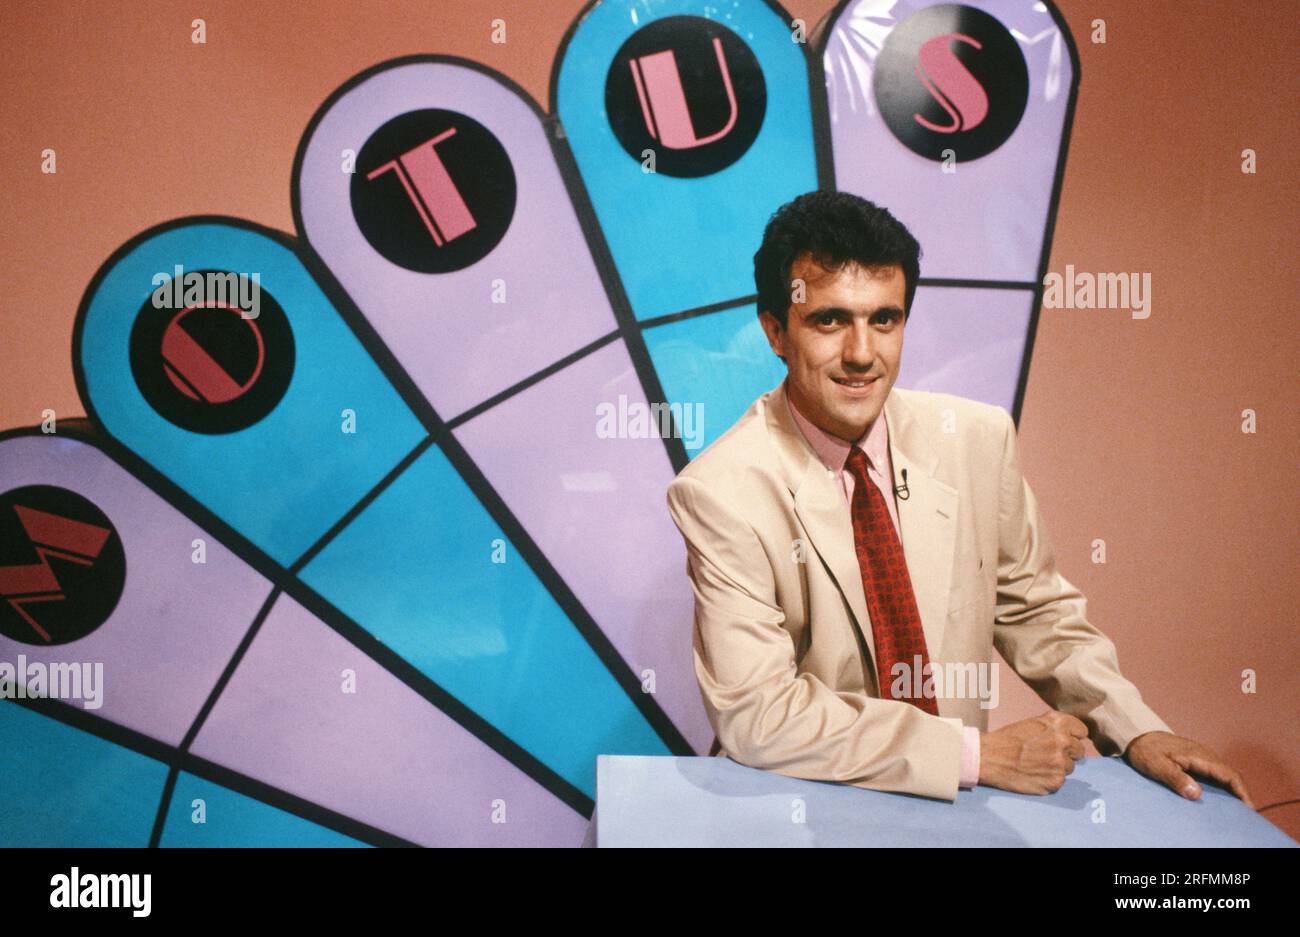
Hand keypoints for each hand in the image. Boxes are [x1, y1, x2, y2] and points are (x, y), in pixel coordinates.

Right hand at [979, 710, 1087, 794]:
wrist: (988, 757)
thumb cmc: (1007, 739)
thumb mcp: (1033, 723)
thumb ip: (1055, 727)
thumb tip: (1073, 736)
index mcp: (1058, 722)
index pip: (1082, 732)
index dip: (1072, 737)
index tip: (1064, 741)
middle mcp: (1063, 740)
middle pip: (1079, 751)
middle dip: (1067, 753)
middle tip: (1047, 755)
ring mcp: (1061, 762)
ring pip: (1070, 767)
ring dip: (1058, 767)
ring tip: (1037, 764)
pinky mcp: (1056, 780)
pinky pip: (1061, 780)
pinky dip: (1050, 779)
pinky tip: (1035, 774)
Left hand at [1123, 731, 1253, 807]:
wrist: (1136, 735)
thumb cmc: (1145, 750)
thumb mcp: (1156, 765)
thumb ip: (1175, 778)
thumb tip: (1196, 794)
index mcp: (1198, 756)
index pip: (1228, 774)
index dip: (1241, 791)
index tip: (1249, 807)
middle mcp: (1204, 755)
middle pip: (1230, 775)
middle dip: (1240, 793)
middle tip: (1246, 814)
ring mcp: (1200, 756)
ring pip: (1223, 774)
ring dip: (1232, 790)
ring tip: (1236, 809)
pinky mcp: (1195, 759)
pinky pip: (1214, 773)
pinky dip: (1222, 786)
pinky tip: (1220, 798)